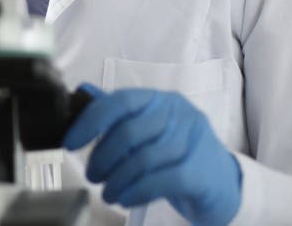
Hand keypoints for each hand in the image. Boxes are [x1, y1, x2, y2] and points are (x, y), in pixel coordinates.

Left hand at [63, 84, 241, 225]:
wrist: (223, 184)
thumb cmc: (176, 154)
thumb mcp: (148, 130)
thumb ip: (118, 114)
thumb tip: (81, 93)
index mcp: (160, 99)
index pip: (120, 101)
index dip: (90, 121)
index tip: (69, 142)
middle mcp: (179, 113)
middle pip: (129, 132)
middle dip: (102, 157)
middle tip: (92, 176)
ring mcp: (194, 140)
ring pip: (143, 159)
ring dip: (116, 180)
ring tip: (107, 192)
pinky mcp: (201, 171)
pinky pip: (160, 180)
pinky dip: (135, 191)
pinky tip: (124, 199)